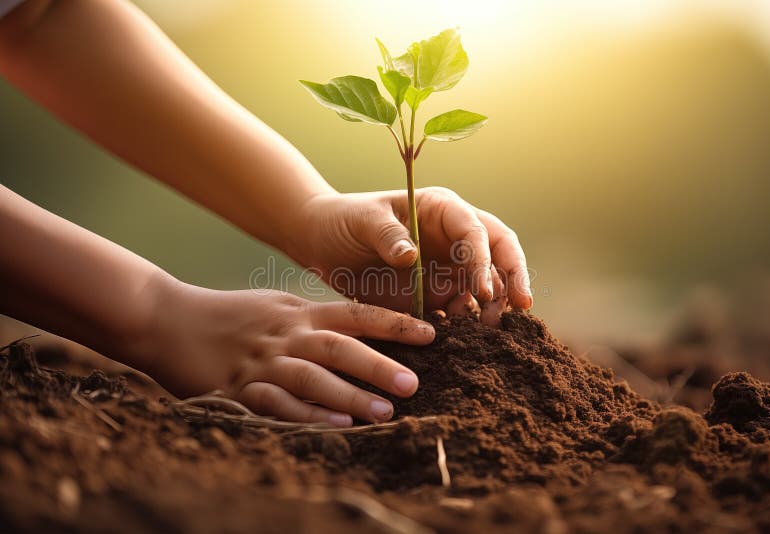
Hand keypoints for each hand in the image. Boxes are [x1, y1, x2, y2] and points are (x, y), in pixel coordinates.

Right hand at [132, 279, 434, 426]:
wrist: (169, 319)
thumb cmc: (230, 315)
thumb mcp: (277, 307)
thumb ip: (314, 319)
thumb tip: (356, 330)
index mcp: (300, 312)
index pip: (356, 313)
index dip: (395, 324)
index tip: (432, 334)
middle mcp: (287, 334)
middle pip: (340, 347)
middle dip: (379, 366)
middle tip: (413, 385)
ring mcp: (264, 361)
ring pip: (313, 377)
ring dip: (350, 396)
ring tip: (384, 413)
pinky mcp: (239, 387)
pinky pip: (278, 404)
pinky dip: (307, 415)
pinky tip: (333, 427)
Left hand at [289, 189, 531, 324]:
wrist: (323, 244)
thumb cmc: (344, 220)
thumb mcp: (361, 220)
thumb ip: (386, 235)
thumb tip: (411, 256)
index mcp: (443, 210)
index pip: (477, 230)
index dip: (484, 259)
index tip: (482, 291)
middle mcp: (454, 238)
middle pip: (499, 255)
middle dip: (513, 279)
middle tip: (521, 309)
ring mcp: (449, 268)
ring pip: (487, 286)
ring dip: (494, 307)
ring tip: (490, 333)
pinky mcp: (437, 296)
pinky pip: (461, 311)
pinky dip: (466, 326)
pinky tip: (465, 343)